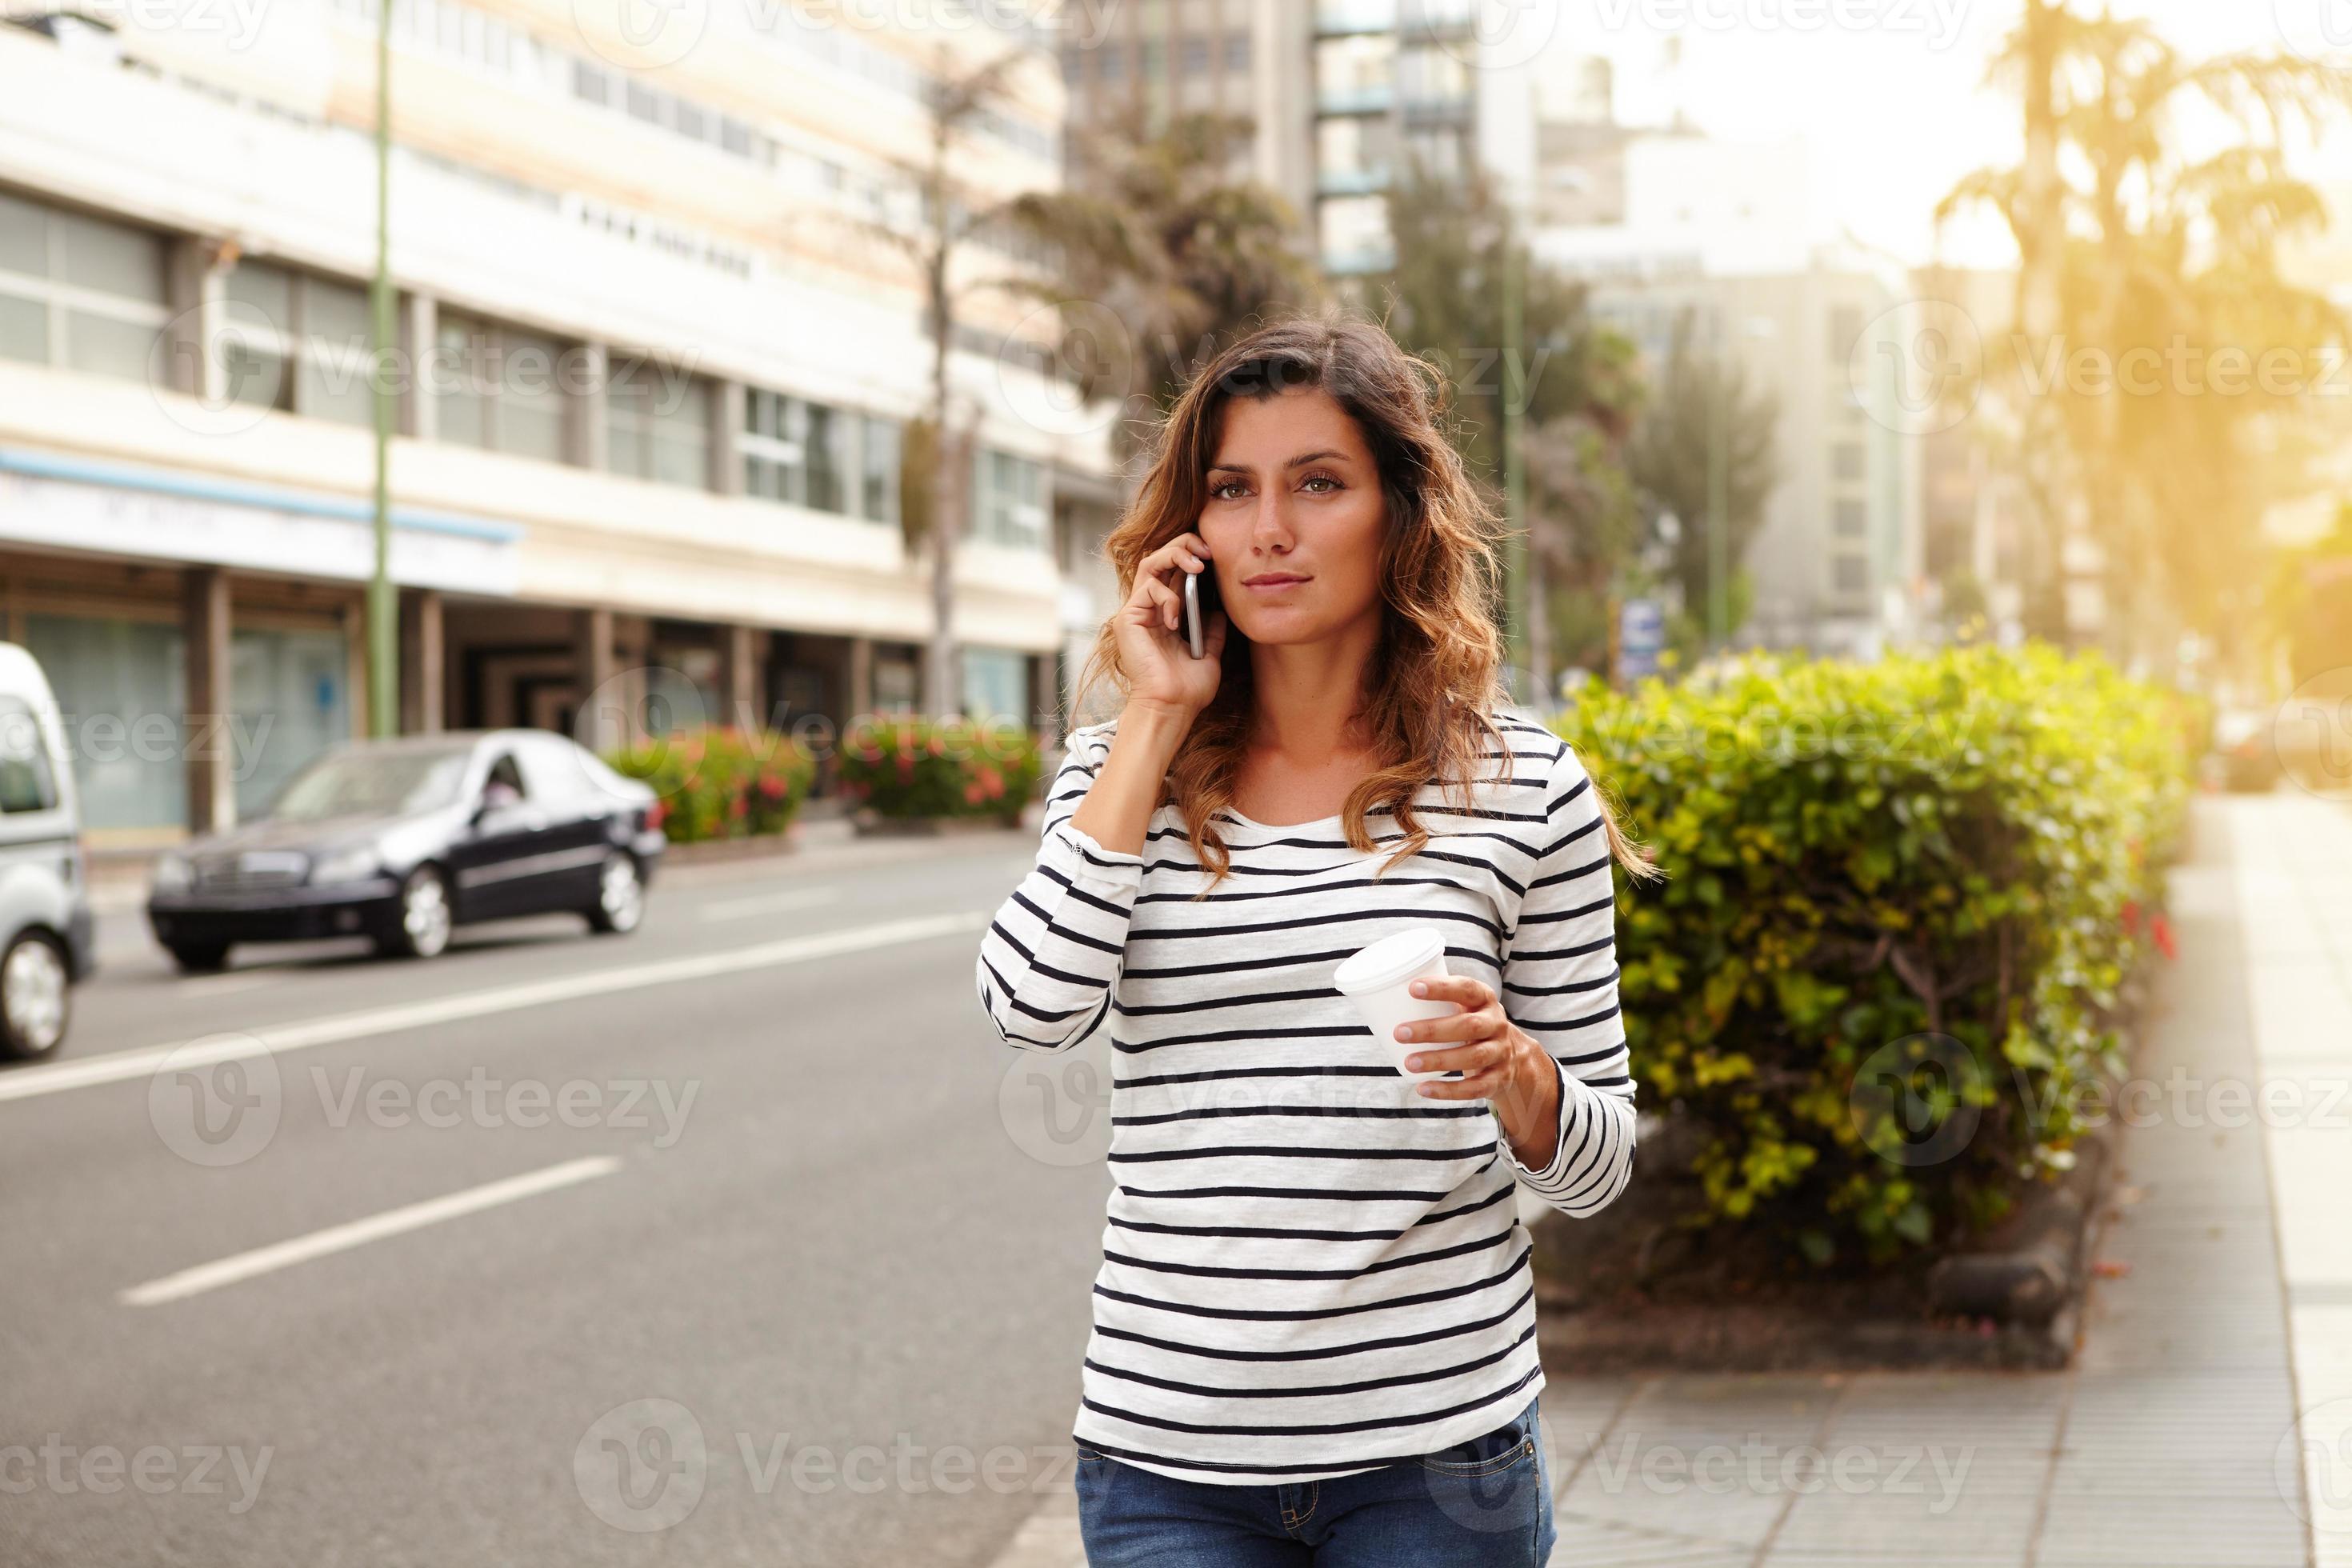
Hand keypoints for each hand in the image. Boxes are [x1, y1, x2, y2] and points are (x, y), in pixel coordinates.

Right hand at [1118, 532, 1227, 720]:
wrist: (1173, 707)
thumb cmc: (1188, 688)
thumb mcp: (1209, 653)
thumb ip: (1212, 629)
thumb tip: (1220, 608)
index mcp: (1167, 613)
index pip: (1175, 570)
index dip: (1192, 554)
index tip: (1216, 554)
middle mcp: (1149, 608)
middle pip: (1160, 557)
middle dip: (1183, 545)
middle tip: (1207, 549)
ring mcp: (1137, 612)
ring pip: (1149, 562)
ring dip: (1175, 556)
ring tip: (1198, 564)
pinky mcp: (1128, 618)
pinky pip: (1148, 589)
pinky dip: (1168, 597)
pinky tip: (1177, 620)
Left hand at [1394, 975, 1562, 1168]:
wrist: (1513, 1055)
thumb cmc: (1470, 1024)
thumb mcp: (1463, 1007)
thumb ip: (1435, 1002)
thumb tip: (1379, 999)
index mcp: (1485, 1000)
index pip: (1467, 988)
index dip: (1442, 988)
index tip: (1412, 988)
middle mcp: (1497, 1024)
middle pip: (1469, 1026)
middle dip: (1433, 1030)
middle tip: (1400, 1033)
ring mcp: (1501, 1053)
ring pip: (1472, 1057)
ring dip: (1438, 1060)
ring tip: (1409, 1062)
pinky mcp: (1498, 1079)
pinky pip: (1475, 1088)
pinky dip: (1448, 1091)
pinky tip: (1424, 1089)